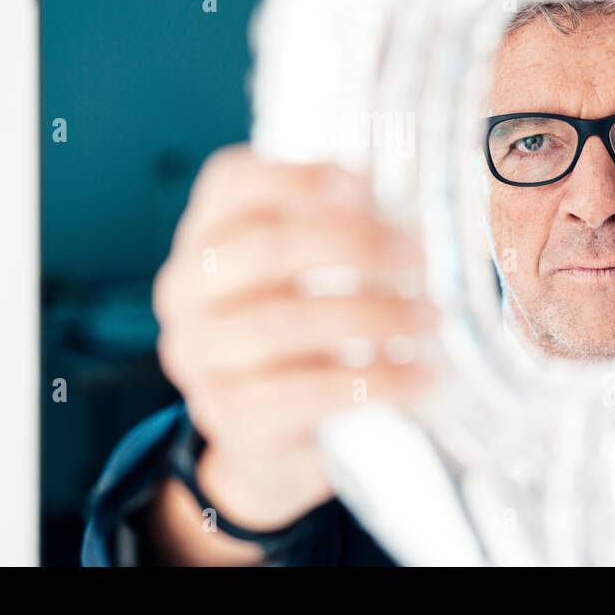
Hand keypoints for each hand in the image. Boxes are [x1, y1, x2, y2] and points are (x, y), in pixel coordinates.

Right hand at [151, 145, 439, 555]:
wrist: (270, 437)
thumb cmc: (302, 330)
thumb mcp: (310, 270)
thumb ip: (342, 225)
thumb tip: (408, 195)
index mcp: (206, 233)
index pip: (232, 183)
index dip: (296, 177)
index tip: (360, 187)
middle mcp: (185, 288)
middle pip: (262, 249)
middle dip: (350, 246)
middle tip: (417, 255)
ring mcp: (197, 355)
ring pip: (278, 324)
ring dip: (368, 316)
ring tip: (429, 319)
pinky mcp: (226, 416)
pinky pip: (298, 395)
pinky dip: (368, 382)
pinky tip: (418, 378)